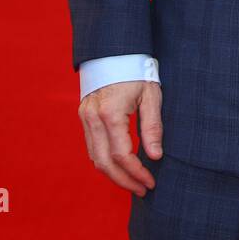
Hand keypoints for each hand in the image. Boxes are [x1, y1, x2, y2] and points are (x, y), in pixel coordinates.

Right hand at [79, 79, 162, 196]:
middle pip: (104, 163)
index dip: (136, 173)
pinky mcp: (83, 115)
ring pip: (95, 158)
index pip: (122, 156)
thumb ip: (152, 127)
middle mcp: (93, 118)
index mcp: (111, 113)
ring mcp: (85, 117)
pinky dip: (105, 160)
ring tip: (133, 182)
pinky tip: (120, 165)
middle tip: (142, 189)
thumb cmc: (136, 69)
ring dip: (113, 174)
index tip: (150, 182)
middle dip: (124, 181)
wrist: (114, 49)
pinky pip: (92, 146)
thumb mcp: (151, 95)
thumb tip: (155, 157)